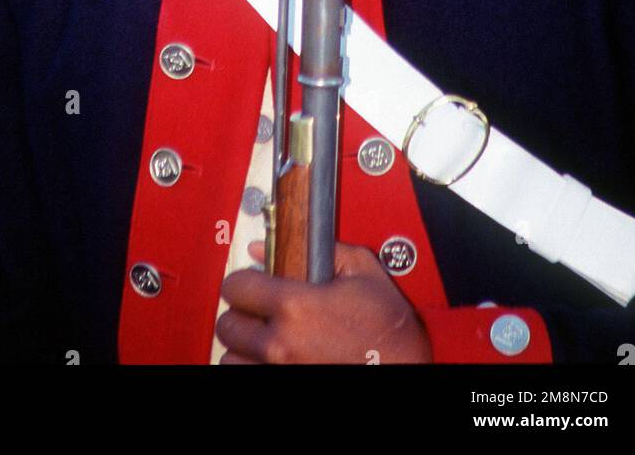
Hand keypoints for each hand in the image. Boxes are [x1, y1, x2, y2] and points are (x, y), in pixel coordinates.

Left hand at [215, 240, 431, 364]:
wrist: (406, 368)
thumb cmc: (389, 327)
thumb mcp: (361, 270)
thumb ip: (317, 250)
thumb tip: (266, 247)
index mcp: (296, 306)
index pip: (235, 287)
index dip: (242, 281)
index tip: (251, 284)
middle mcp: (281, 344)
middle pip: (227, 326)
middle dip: (241, 314)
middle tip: (256, 312)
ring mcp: (281, 372)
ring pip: (232, 359)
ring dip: (244, 347)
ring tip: (263, 339)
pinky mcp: (286, 387)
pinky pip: (248, 377)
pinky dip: (255, 366)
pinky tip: (270, 359)